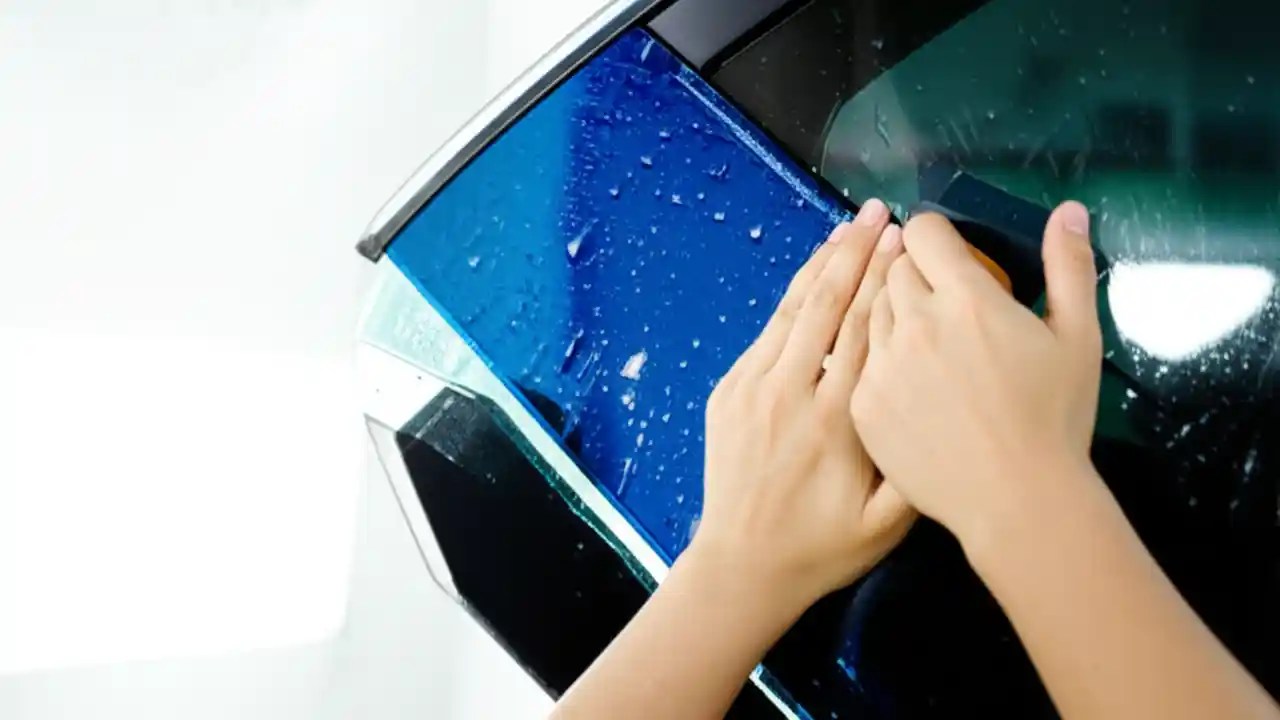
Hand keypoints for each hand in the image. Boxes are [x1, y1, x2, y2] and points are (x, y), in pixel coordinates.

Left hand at [689, 200, 916, 612]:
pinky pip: (766, 332)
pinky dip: (789, 297)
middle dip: (855, 254)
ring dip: (820, 264)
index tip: (905, 240)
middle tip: (878, 212)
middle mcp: (791, 393)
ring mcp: (753, 388)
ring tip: (848, 227)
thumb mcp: (889, 524)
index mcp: (835, 420)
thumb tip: (940, 406)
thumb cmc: (823, 548)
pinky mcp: (729, 392)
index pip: (864, 331)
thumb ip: (919, 468)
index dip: (885, 279)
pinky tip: (809, 274)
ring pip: (792, 311)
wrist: (742, 566)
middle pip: (827, 306)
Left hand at [849, 202, 1102, 545]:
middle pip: (891, 271)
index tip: (942, 253)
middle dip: (909, 273)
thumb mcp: (1079, 340)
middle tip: (934, 297)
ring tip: (915, 337)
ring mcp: (881, 366)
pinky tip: (900, 382)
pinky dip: (874, 362)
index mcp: (966, 299)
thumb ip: (1070, 268)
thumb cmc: (1055, 421)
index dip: (932, 236)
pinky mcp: (861, 404)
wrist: (1016, 503)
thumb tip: (1069, 211)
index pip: (922, 233)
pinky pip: (856, 363)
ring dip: (886, 313)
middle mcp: (914, 324)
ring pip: (867, 314)